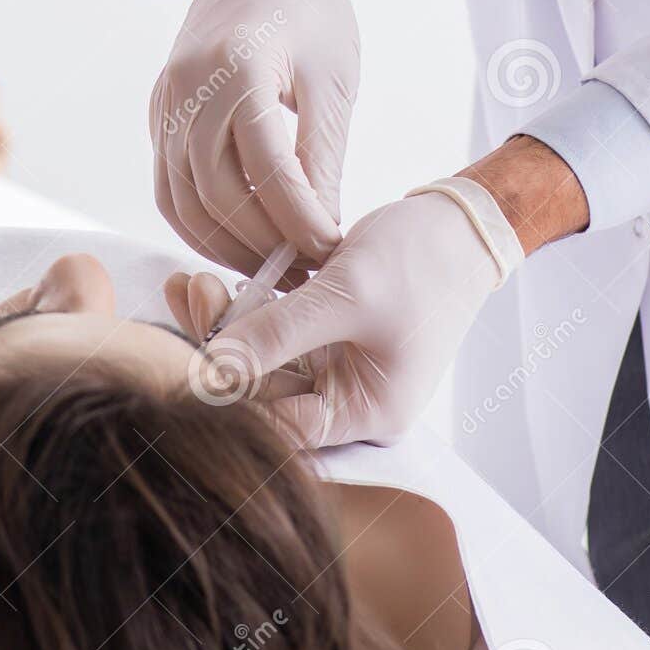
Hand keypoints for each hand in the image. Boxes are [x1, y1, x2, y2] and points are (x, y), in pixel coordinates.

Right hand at [151, 0, 358, 277]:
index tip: (332, 251)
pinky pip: (169, 188)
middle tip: (309, 273)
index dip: (299, 221)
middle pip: (217, 193)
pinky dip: (200, 226)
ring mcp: (165, 102)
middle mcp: (189, 88)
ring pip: (183, 201)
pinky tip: (240, 245)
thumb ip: (320, 158)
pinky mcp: (159, 115)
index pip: (267, 169)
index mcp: (238, 67)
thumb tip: (321, 235)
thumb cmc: (310, 11)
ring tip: (278, 268)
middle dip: (265, 244)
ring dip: (229, 246)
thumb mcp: (331, 81)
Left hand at [206, 191, 503, 447]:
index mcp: (369, 413)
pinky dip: (244, 310)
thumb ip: (279, 332)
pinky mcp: (327, 338)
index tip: (188, 360)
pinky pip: (274, 334)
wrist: (464, 222)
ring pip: (263, 359)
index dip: (233, 399)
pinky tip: (205, 283)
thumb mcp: (347, 296)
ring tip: (187, 283)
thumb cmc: (424, 261)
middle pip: (266, 391)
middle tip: (186, 294)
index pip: (284, 428)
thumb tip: (212, 366)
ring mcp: (338, 369)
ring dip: (225, 325)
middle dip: (222, 348)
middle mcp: (351, 401)